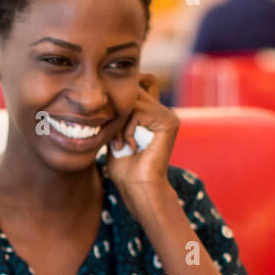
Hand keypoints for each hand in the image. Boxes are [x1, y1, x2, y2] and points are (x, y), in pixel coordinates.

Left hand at [102, 73, 179, 204]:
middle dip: (117, 112)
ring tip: (121, 145)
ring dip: (119, 125)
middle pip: (133, 89)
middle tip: (114, 139)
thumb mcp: (115, 133)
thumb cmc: (124, 166)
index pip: (135, 86)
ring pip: (132, 101)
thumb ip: (116, 112)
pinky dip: (127, 130)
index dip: (118, 102)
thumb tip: (106, 92)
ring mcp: (168, 115)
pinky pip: (137, 112)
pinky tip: (131, 147)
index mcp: (153, 113)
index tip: (111, 131)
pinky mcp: (169, 122)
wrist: (137, 187)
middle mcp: (163, 111)